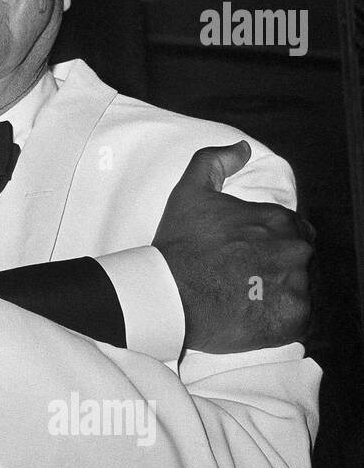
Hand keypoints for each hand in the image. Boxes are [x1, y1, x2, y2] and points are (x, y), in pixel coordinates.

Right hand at [152, 143, 312, 352]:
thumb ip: (215, 161)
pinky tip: (251, 314)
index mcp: (280, 221)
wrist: (168, 295)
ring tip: (244, 298)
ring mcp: (297, 287)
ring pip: (298, 289)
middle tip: (242, 278)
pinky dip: (279, 318)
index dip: (266, 243)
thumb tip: (242, 148)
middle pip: (297, 260)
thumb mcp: (190, 192)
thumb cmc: (180, 245)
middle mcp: (296, 251)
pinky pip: (297, 318)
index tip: (243, 255)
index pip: (291, 231)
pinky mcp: (293, 319)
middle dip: (275, 267)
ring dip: (277, 292)